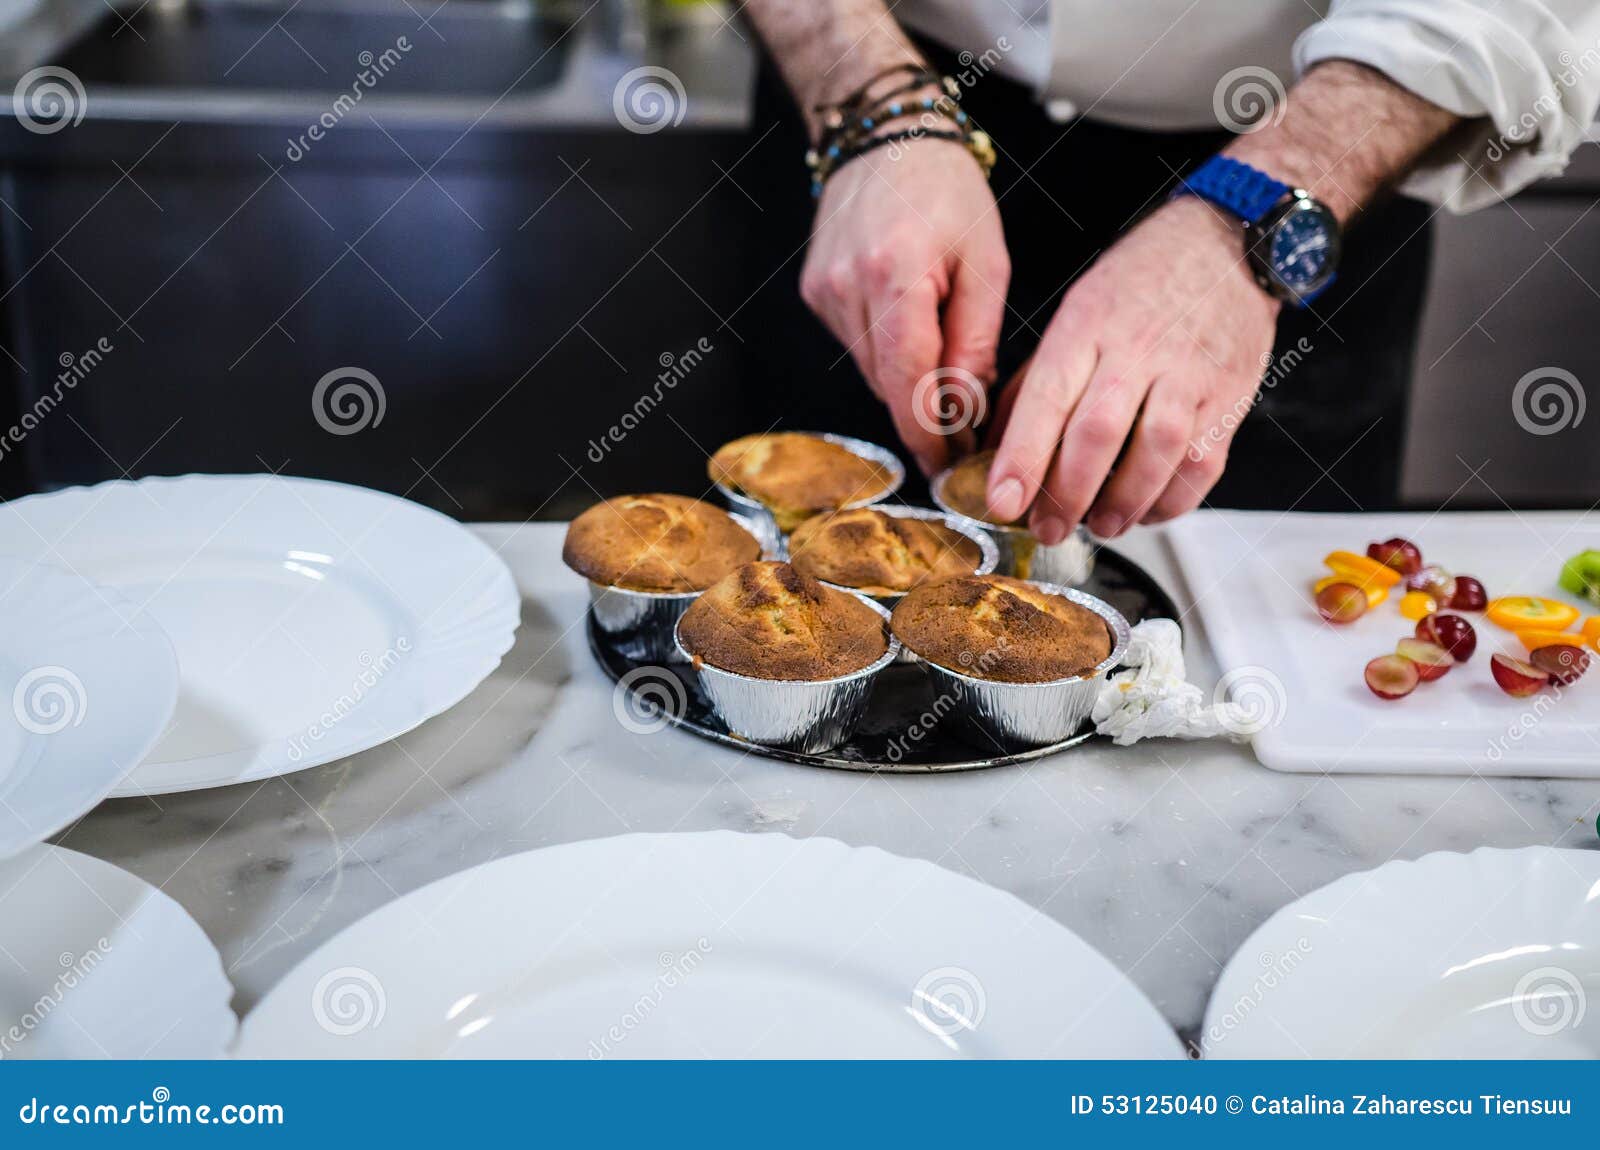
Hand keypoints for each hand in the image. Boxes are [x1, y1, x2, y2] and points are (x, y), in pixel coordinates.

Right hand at [800, 136, 1008, 474]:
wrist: (886, 137)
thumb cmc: (945, 189)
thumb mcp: (987, 261)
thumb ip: (976, 338)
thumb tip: (968, 406)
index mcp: (896, 274)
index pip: (908, 380)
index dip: (928, 433)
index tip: (948, 465)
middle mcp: (848, 286)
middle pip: (886, 382)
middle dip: (924, 416)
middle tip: (962, 436)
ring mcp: (825, 291)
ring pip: (870, 369)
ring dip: (906, 383)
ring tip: (945, 378)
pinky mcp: (816, 292)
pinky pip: (856, 345)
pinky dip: (886, 353)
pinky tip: (910, 330)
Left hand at [984, 196, 1278, 540]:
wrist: (1225, 244)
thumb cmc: (1139, 284)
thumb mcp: (1075, 315)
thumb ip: (1037, 384)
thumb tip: (994, 452)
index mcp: (1085, 326)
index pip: (1046, 399)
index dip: (1021, 458)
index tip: (1003, 502)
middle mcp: (1137, 349)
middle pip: (1097, 434)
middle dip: (1067, 495)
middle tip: (1049, 529)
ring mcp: (1188, 374)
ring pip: (1155, 452)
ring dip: (1122, 503)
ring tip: (1100, 525)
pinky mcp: (1229, 397)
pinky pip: (1202, 463)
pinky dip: (1172, 500)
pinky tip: (1147, 510)